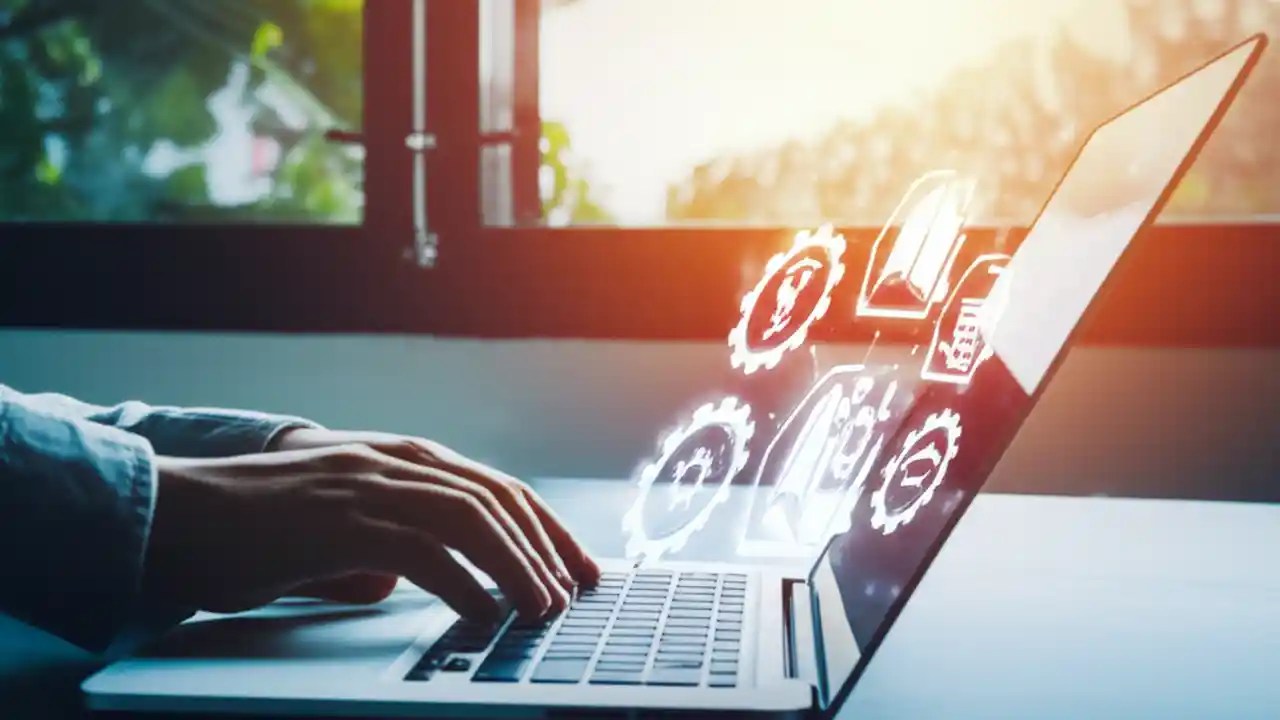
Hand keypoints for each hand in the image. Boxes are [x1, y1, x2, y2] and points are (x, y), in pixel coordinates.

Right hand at [145, 441, 595, 623]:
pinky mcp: (341, 520)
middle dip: (546, 545)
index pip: (493, 487)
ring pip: (470, 518)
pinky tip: (483, 614)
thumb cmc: (251, 528)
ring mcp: (368, 486)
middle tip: (577, 589)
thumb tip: (401, 583)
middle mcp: (393, 463)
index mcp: (398, 459)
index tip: (577, 563)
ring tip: (542, 607)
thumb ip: (372, 550)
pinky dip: (463, 584)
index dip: (543, 525)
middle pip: (495, 498)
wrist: (176, 515)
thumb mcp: (330, 531)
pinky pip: (423, 551)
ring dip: (516, 565)